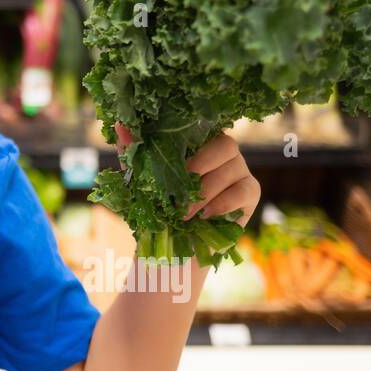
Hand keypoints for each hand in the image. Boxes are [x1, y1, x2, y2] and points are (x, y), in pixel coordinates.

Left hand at [114, 122, 259, 227]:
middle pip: (225, 144)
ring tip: (184, 213)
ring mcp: (240, 170)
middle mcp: (222, 151)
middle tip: (178, 189)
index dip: (190, 137)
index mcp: (198, 142)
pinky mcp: (250, 192)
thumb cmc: (159, 206)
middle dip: (201, 165)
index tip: (172, 156)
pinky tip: (205, 216)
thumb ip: (132, 153)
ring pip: (231, 169)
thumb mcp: (140, 180)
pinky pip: (243, 191)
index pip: (201, 127)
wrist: (175, 246)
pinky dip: (222, 203)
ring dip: (205, 192)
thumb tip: (120, 124)